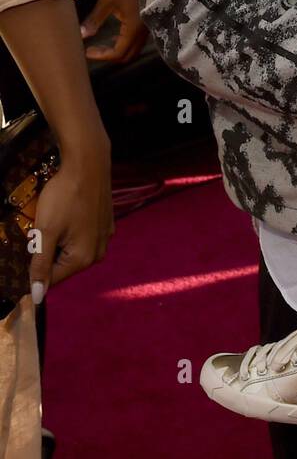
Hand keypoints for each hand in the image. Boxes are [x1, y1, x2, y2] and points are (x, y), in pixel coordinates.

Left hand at [28, 129, 113, 298]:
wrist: (88, 162)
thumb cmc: (64, 196)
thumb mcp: (45, 231)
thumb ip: (40, 265)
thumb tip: (37, 296)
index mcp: (84, 258)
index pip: (51, 278)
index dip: (34, 269)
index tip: (26, 251)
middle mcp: (99, 251)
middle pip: (63, 264)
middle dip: (48, 252)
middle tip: (40, 229)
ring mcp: (105, 236)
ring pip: (73, 250)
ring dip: (59, 241)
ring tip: (53, 219)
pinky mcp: (107, 223)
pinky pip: (84, 236)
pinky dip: (72, 230)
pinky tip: (67, 213)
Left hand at [79, 0, 148, 62]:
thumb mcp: (106, 2)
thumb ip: (94, 20)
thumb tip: (81, 35)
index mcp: (133, 28)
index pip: (118, 52)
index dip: (102, 56)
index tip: (88, 51)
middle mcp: (142, 32)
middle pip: (127, 56)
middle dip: (109, 56)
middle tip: (93, 51)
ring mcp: (146, 29)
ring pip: (133, 50)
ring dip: (117, 51)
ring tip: (101, 46)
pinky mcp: (146, 24)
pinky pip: (136, 42)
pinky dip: (124, 44)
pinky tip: (114, 37)